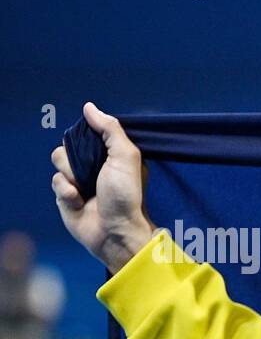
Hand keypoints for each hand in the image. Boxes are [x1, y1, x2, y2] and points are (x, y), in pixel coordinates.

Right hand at [51, 101, 157, 273]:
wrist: (114, 231)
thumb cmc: (125, 195)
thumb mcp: (126, 157)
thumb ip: (110, 130)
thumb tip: (89, 108)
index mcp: (110, 154)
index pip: (88, 132)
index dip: (87, 137)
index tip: (94, 146)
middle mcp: (94, 165)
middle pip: (68, 143)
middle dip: (76, 157)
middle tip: (92, 172)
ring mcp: (79, 179)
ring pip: (58, 160)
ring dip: (71, 174)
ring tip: (86, 189)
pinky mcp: (66, 195)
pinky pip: (55, 181)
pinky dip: (66, 190)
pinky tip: (79, 201)